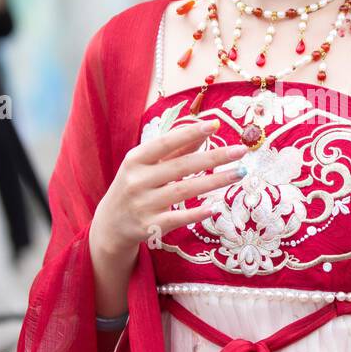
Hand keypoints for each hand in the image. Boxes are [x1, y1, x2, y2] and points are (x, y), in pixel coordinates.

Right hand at [90, 117, 248, 259]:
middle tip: (240, 151)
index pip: (165, 143)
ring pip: (184, 191)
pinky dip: (197, 213)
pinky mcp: (149, 226)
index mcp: (135, 160)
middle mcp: (137, 181)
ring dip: (214, 181)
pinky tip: (216, 207)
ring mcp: (143, 205)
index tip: (215, 125)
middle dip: (213, 157)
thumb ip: (176, 149)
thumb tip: (206, 130)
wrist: (110, 224)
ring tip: (239, 173)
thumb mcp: (147, 165)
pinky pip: (178, 218)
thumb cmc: (135, 186)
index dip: (189, 133)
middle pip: (181, 167)